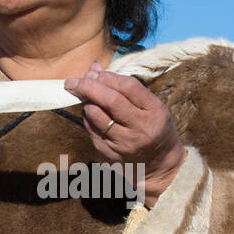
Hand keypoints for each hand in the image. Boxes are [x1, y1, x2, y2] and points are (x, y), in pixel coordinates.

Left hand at [64, 61, 186, 207]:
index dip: (108, 76)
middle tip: (74, 81)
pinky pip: (91, 130)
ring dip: (85, 102)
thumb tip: (94, 68)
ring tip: (84, 97)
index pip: (128, 86)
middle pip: (110, 100)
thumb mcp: (150, 105)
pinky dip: (87, 117)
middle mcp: (140, 128)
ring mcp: (124, 143)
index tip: (95, 73)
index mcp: (154, 112)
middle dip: (88, 86)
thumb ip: (124, 87)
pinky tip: (90, 113)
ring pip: (96, 115)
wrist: (160, 165)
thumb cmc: (154, 127)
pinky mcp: (110, 154)